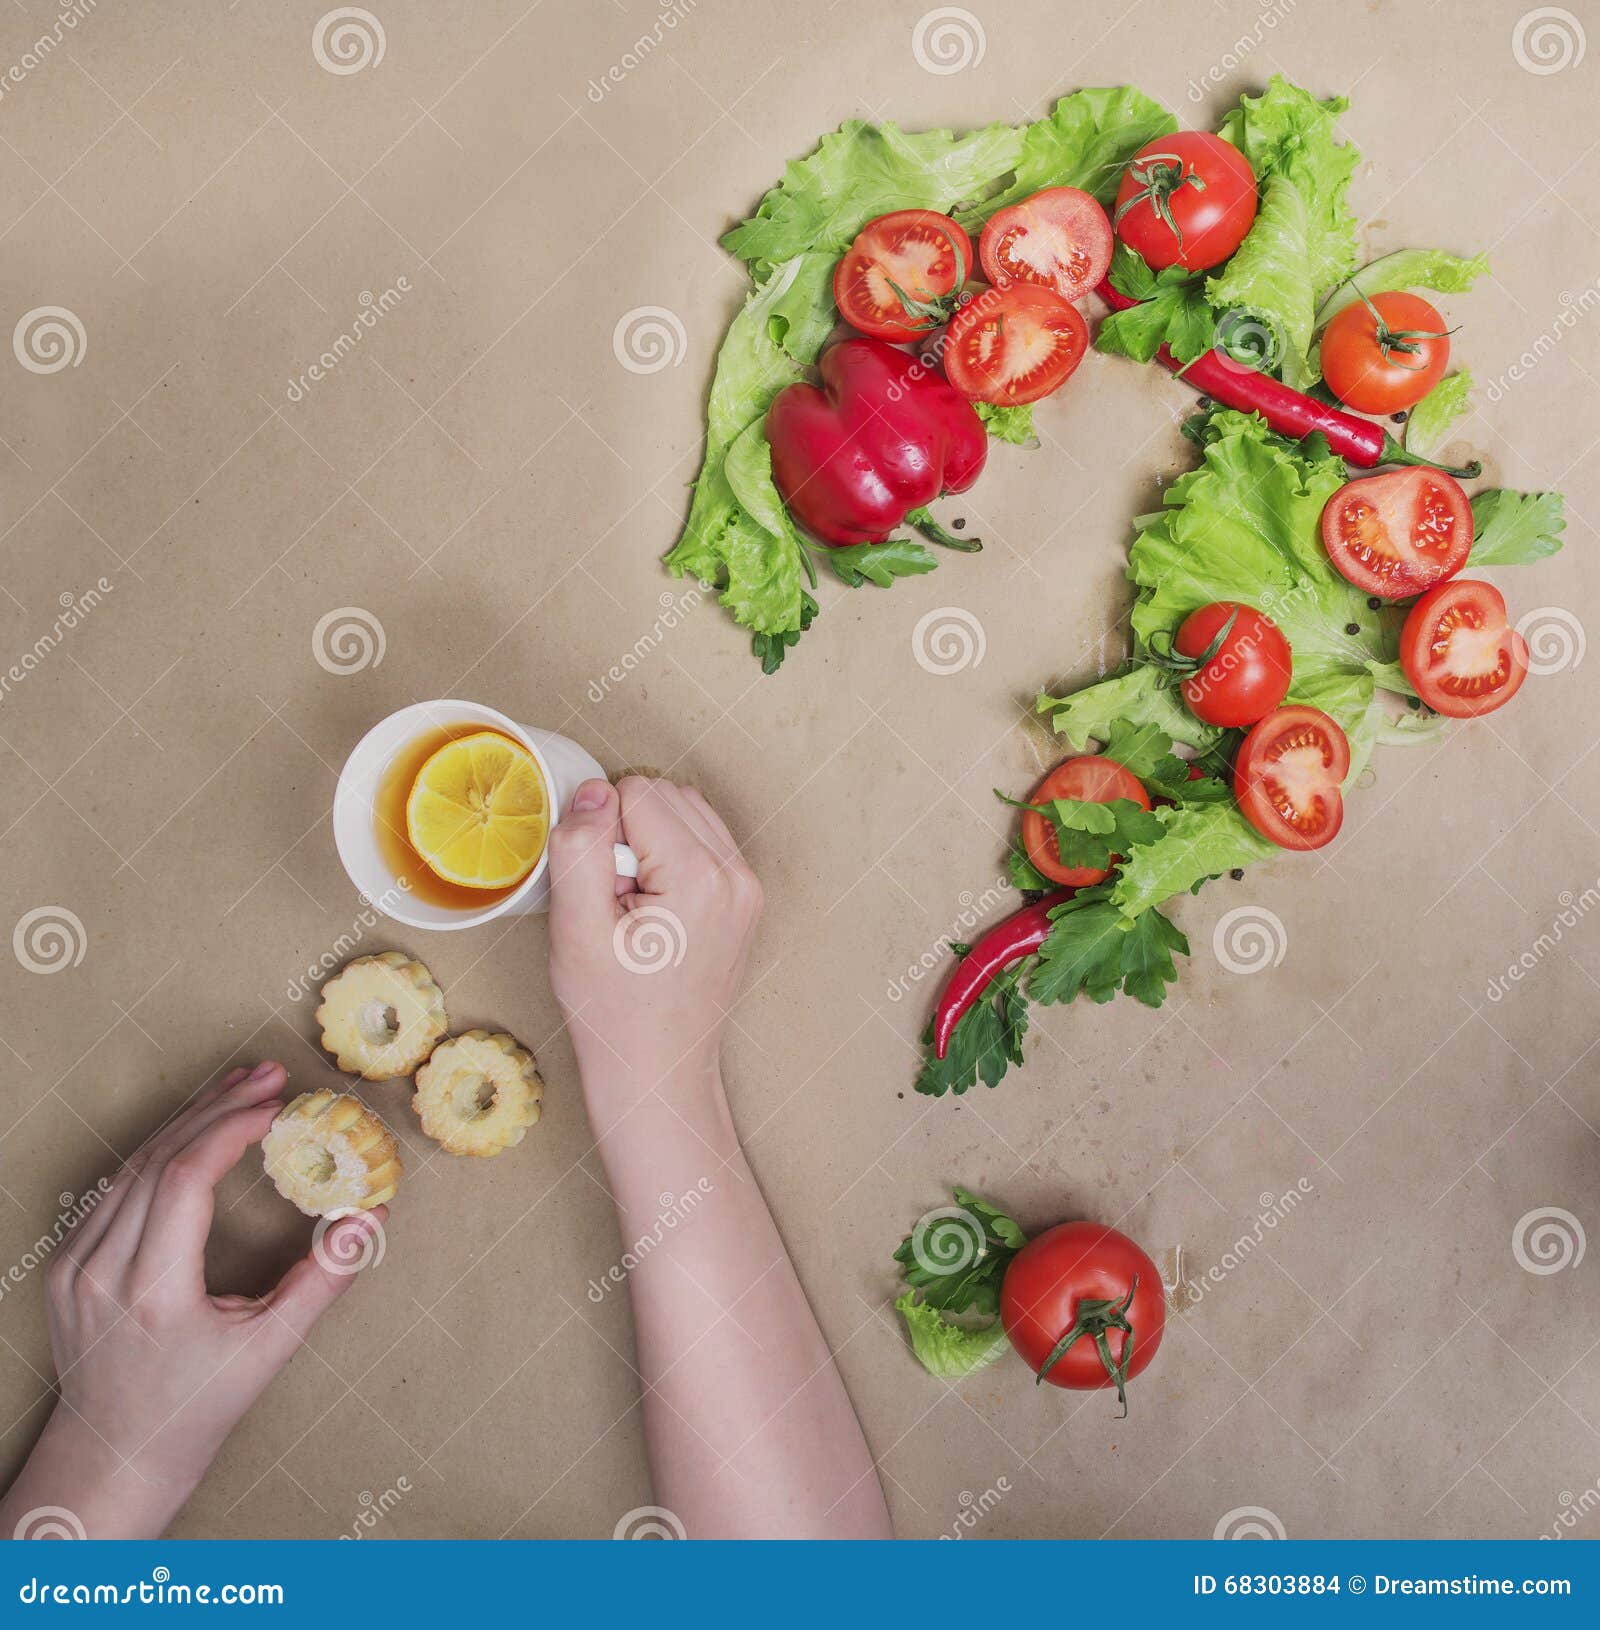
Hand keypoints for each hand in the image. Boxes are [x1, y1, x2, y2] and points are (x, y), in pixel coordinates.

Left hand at [0, 1062, 383, 1539]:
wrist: (109, 1460)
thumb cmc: (194, 1411)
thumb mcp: (269, 1350)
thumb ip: (324, 1279)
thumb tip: (372, 1217)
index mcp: (151, 1292)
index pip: (184, 1177)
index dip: (231, 1128)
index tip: (277, 1105)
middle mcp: (101, 1271)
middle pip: (157, 1157)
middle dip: (218, 1107)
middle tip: (269, 1073)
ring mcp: (74, 1266)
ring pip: (131, 1165)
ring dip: (189, 1119)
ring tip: (242, 1088)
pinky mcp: (65, 1265)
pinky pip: (114, 1189)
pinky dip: (160, 1150)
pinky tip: (198, 1130)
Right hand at [547, 776, 761, 1126]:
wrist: (659, 1073)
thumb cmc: (615, 1015)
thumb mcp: (576, 931)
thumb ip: (581, 850)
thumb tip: (594, 791)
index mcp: (701, 877)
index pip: (636, 791)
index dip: (602, 835)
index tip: (602, 895)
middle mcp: (738, 875)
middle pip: (666, 794)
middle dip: (627, 835)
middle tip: (616, 905)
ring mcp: (748, 888)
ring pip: (685, 811)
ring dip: (648, 843)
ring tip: (635, 910)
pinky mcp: (745, 900)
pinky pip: (701, 841)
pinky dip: (670, 858)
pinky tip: (653, 910)